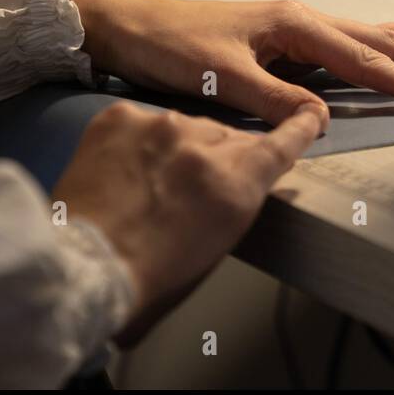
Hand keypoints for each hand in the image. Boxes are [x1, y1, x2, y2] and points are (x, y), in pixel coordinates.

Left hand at [53, 101, 321, 345]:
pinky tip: (120, 169)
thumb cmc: (149, 279)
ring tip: (145, 185)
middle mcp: (205, 145)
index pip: (282, 144)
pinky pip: (139, 122)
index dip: (298, 129)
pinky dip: (134, 141)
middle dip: (216, 156)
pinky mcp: (121, 117)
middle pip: (226, 137)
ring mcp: (161, 125)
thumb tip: (235, 184)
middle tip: (187, 189)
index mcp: (237, 182)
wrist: (83, 269)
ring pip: (181, 126)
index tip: (310, 115)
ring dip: (172, 148)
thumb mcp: (218, 246)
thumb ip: (236, 201)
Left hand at [71, 0, 393, 126]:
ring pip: (373, 40)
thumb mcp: (218, 79)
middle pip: (385, 46)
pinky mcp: (289, 36)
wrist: (128, 26)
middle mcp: (306, 20)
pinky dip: (384, 34)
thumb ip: (273, 101)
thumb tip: (322, 120)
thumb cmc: (169, 50)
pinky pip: (350, 37)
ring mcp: (299, 26)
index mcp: (296, 27)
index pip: (369, 62)